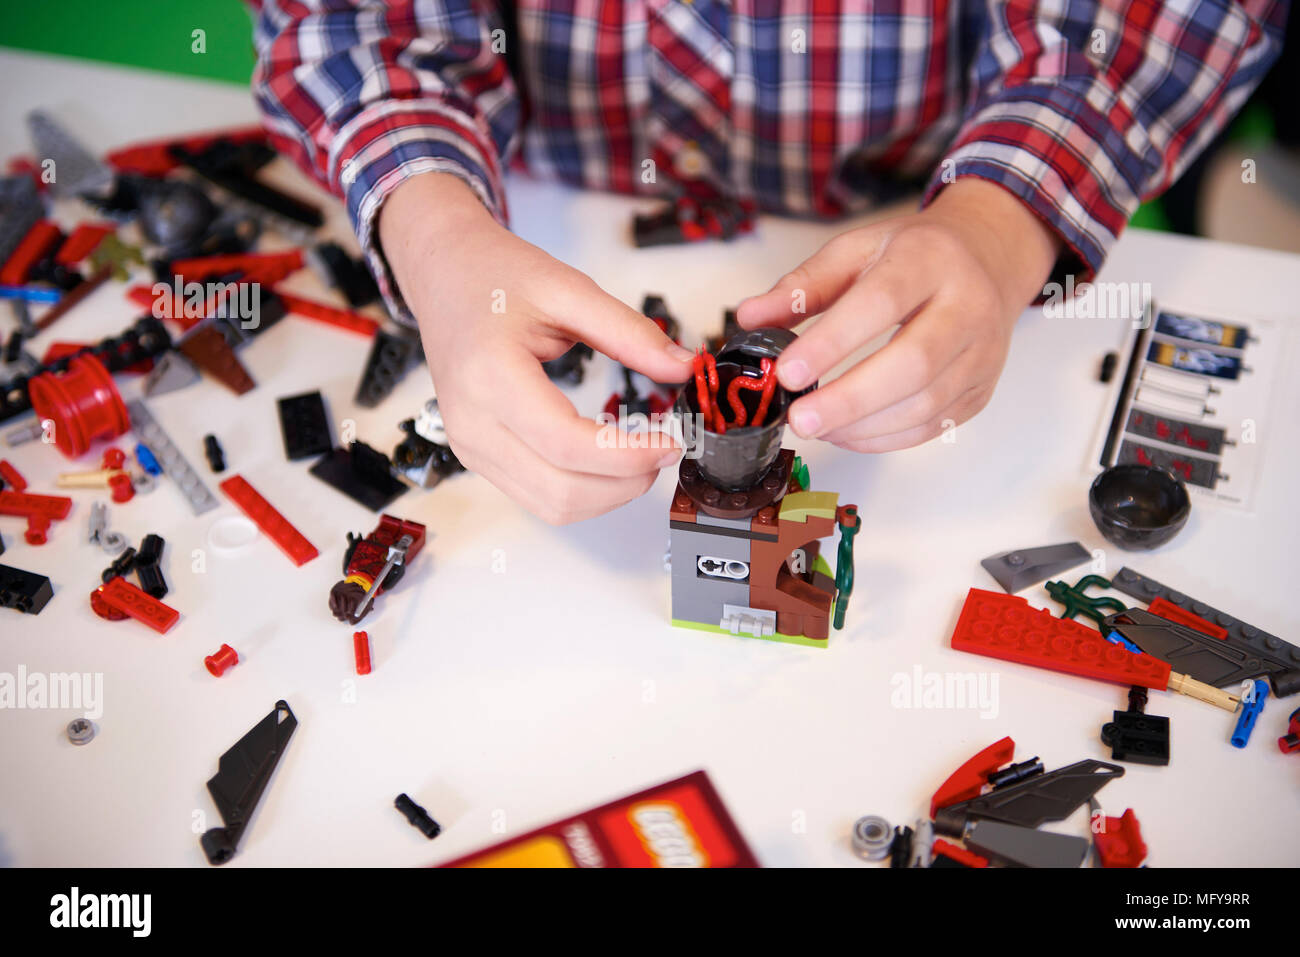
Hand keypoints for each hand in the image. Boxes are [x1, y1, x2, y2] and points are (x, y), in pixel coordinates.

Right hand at [379, 173, 693, 523]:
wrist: (444, 275)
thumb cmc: (494, 277)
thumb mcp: (569, 289)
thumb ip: (630, 333)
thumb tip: (684, 368)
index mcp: (490, 376)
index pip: (567, 444)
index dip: (628, 455)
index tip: (671, 443)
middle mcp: (472, 422)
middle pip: (562, 491)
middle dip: (626, 483)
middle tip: (663, 451)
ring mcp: (469, 446)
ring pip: (552, 506)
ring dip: (607, 495)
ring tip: (640, 458)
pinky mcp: (476, 456)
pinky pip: (537, 497)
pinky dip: (583, 492)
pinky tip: (608, 461)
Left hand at [735, 179, 1060, 451]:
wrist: (990, 259)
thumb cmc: (915, 255)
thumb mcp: (856, 250)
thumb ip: (802, 286)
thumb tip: (750, 318)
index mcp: (930, 260)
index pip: (881, 303)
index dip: (832, 343)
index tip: (787, 372)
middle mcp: (968, 306)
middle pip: (912, 365)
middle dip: (849, 400)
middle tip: (799, 418)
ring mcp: (981, 353)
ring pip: (925, 404)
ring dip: (862, 426)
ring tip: (816, 425)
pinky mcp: (981, 390)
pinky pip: (932, 427)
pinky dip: (883, 439)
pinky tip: (846, 433)